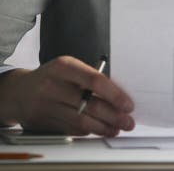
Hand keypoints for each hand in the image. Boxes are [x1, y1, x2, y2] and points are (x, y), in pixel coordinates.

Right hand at [0, 56, 134, 135]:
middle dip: (114, 116)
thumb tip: (121, 97)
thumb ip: (92, 79)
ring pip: (81, 121)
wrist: (19, 91)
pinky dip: (88, 131)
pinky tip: (100, 130)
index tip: (128, 105)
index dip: (115, 95)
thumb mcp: (70, 69)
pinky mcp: (41, 122)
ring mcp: (45, 105)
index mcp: (63, 67)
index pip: (95, 81)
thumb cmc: (53, 78)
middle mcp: (52, 86)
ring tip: (117, 129)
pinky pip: (71, 129)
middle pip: (89, 105)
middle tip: (128, 122)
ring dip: (103, 127)